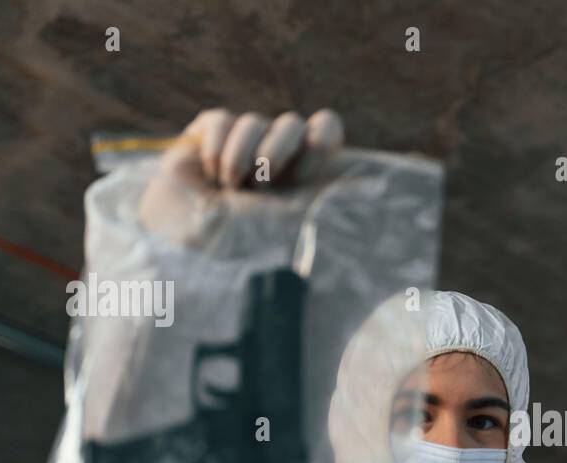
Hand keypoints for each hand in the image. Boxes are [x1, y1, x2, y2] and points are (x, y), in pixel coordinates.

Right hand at [139, 108, 344, 243]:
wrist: (188, 239)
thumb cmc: (247, 237)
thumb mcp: (296, 215)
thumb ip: (331, 194)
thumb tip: (378, 184)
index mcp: (302, 175)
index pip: (326, 129)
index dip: (320, 138)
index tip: (307, 166)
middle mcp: (276, 157)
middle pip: (292, 123)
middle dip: (277, 150)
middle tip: (262, 183)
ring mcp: (242, 145)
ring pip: (254, 120)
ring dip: (242, 156)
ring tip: (230, 187)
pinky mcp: (208, 135)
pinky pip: (222, 119)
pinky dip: (215, 147)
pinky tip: (209, 174)